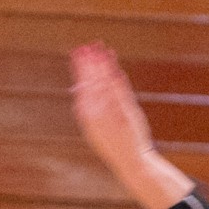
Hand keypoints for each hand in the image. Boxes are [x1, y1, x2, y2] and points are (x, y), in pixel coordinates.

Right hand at [70, 42, 156, 169]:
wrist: (130, 163)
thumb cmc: (114, 145)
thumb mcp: (95, 128)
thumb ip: (88, 109)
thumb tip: (80, 89)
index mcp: (87, 117)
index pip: (81, 87)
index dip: (79, 69)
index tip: (77, 52)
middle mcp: (97, 115)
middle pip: (91, 83)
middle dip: (88, 63)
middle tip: (85, 45)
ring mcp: (112, 114)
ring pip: (104, 84)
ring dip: (101, 65)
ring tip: (99, 48)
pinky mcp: (127, 115)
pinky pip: (120, 93)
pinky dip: (117, 79)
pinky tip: (116, 66)